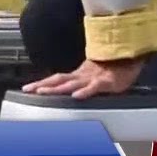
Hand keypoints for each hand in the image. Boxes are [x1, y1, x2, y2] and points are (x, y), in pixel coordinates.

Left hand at [21, 57, 146, 98]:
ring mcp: (93, 78)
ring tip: (43, 92)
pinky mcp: (106, 82)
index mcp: (78, 76)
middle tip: (28, 90)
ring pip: (71, 84)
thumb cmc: (113, 70)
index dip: (41, 83)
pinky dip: (85, 92)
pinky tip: (76, 96)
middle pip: (58, 80)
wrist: (130, 58)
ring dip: (57, 89)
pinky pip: (94, 87)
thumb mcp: (93, 79)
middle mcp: (81, 76)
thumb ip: (81, 86)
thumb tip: (69, 94)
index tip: (26, 89)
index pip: (56, 79)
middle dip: (42, 85)